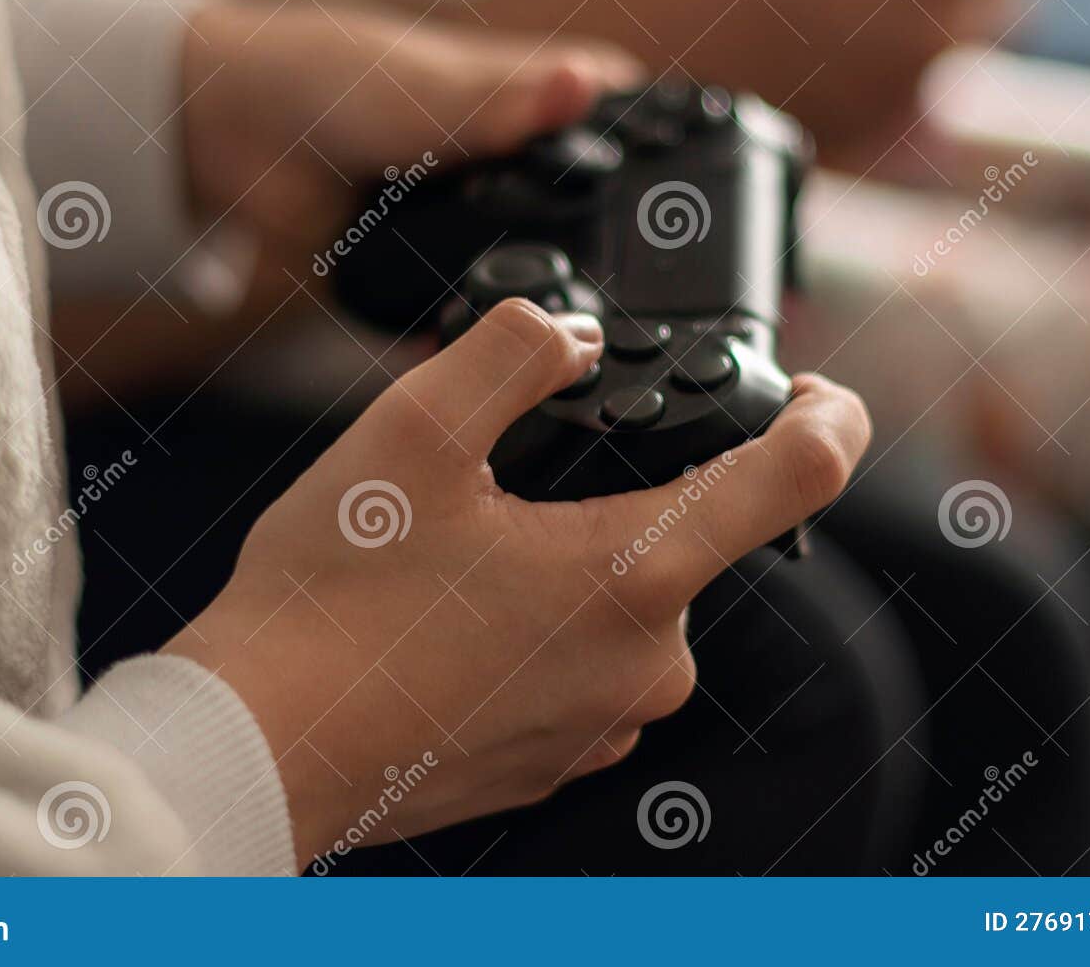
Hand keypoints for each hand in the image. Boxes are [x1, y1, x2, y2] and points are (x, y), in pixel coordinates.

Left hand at [52, 1, 640, 403]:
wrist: (233, 134)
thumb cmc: (338, 77)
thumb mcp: (430, 87)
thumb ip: (506, 103)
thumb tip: (583, 82)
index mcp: (551, 107)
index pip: (641, 150)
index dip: (671, 196)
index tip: (704, 245)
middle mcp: (529, 177)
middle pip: (602, 236)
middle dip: (615, 281)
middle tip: (644, 330)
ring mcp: (485, 235)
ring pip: (540, 290)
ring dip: (546, 323)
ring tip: (577, 367)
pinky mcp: (437, 282)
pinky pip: (469, 329)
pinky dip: (476, 352)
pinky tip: (492, 381)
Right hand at [165, 299, 870, 868]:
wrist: (261, 745)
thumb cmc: (329, 603)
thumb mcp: (411, 433)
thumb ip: (516, 352)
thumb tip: (575, 334)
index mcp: (634, 573)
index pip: (801, 476)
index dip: (828, 413)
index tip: (815, 390)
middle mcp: (646, 662)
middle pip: (687, 535)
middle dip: (623, 489)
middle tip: (508, 482)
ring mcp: (607, 720)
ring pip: (628, 597)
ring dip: (573, 558)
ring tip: (458, 556)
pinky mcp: (563, 755)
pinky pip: (588, 661)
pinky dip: (544, 622)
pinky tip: (454, 616)